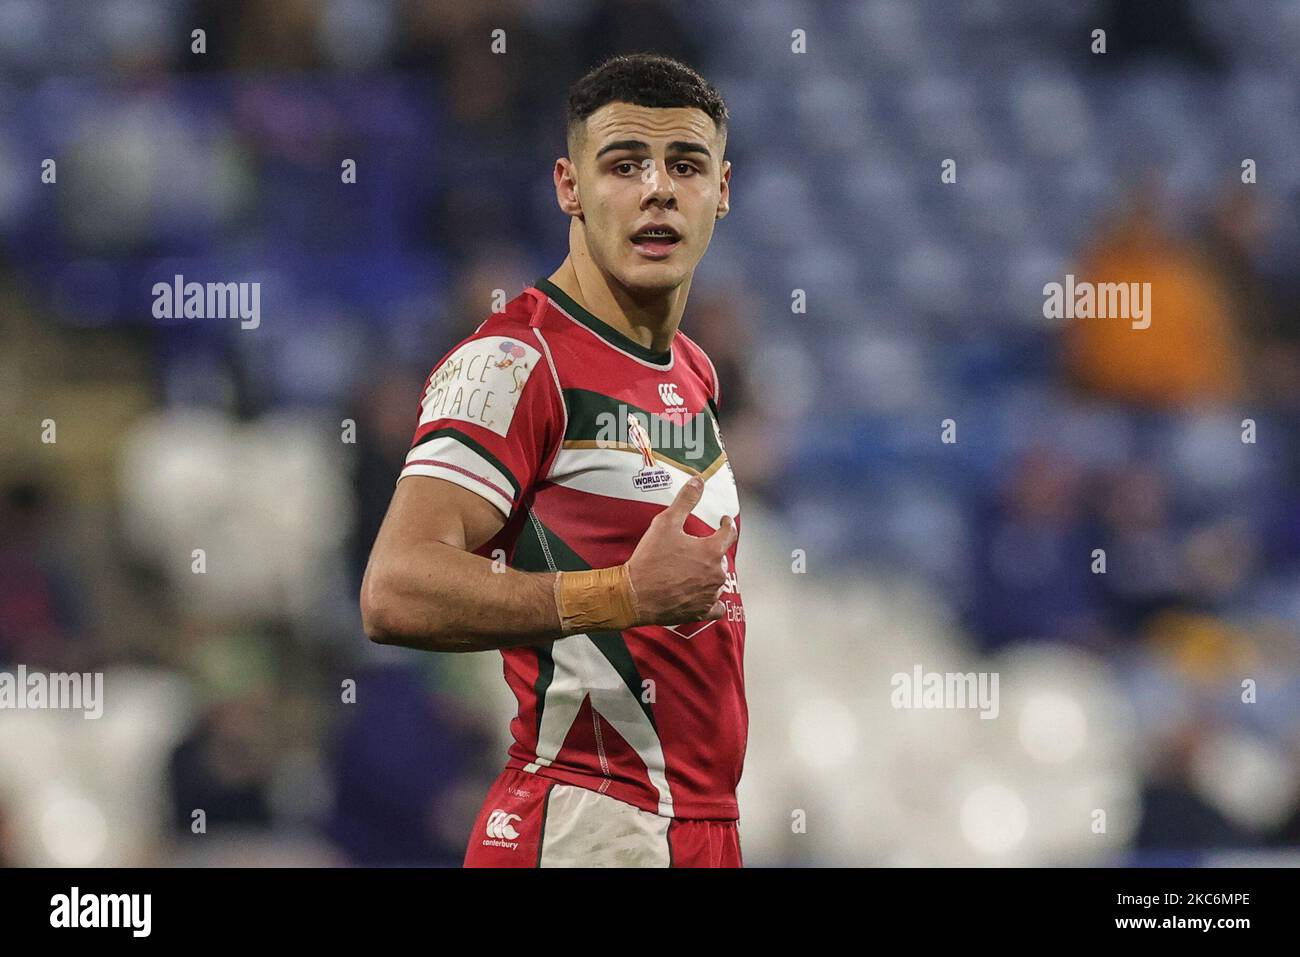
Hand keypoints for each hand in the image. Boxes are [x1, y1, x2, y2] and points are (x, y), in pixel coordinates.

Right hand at [625, 477, 735, 625]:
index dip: (727, 523)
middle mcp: (716, 574)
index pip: (729, 533)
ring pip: (718, 581)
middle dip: (713, 550)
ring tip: (696, 569)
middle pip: (722, 558)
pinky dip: (712, 601)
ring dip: (710, 574)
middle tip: (698, 547)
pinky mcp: (700, 612)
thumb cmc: (651, 559)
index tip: (723, 520)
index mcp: (711, 551)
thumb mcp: (666, 523)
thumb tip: (698, 481)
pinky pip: (716, 606)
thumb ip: (685, 500)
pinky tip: (704, 595)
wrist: (634, 594)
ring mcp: (709, 595)